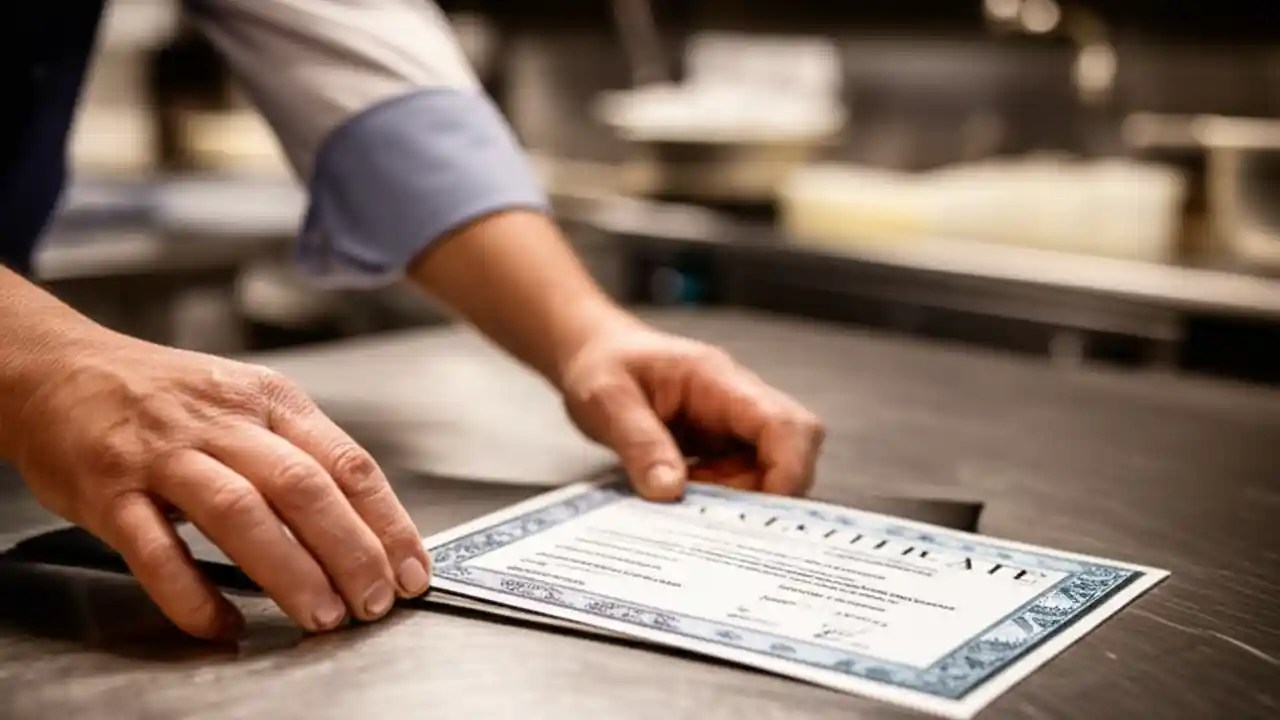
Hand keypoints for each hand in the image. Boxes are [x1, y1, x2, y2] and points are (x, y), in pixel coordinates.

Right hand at [10, 331, 428, 638]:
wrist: (58, 369)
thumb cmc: (166, 396)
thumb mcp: (246, 402)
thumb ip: (300, 453)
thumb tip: (366, 524)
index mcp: (270, 400)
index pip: (347, 462)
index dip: (388, 521)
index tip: (413, 570)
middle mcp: (223, 422)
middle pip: (304, 488)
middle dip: (350, 552)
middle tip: (375, 602)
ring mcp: (164, 454)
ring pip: (239, 512)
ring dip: (289, 571)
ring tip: (323, 615)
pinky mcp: (109, 490)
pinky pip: (155, 549)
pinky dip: (192, 592)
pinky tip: (222, 623)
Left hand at [559, 320, 824, 500]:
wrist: (595, 353)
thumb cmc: (603, 365)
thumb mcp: (606, 400)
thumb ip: (638, 441)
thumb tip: (669, 491)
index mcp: (720, 382)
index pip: (785, 424)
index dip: (790, 470)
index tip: (761, 513)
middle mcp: (739, 403)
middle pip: (792, 451)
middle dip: (762, 493)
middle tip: (710, 516)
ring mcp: (733, 426)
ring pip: (767, 472)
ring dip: (733, 500)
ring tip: (681, 502)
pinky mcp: (721, 446)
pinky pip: (740, 479)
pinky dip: (717, 499)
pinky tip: (679, 498)